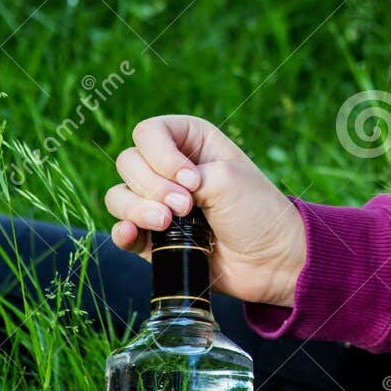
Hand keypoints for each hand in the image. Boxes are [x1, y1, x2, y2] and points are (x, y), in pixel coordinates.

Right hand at [105, 114, 306, 310]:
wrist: (271, 258)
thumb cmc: (257, 210)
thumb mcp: (226, 179)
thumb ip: (181, 178)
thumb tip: (148, 200)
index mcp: (191, 142)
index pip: (149, 132)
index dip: (160, 155)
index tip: (191, 180)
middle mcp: (169, 168)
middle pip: (129, 162)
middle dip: (153, 186)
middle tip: (186, 206)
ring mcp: (158, 203)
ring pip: (119, 195)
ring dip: (138, 209)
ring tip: (169, 224)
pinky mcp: (153, 237)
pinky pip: (121, 229)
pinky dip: (123, 231)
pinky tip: (133, 233)